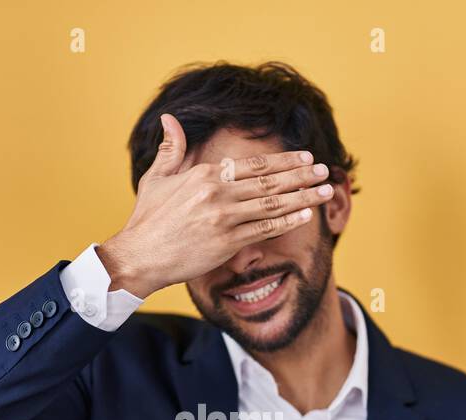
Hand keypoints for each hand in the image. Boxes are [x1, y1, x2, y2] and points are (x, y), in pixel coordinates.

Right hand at [96, 113, 333, 297]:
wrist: (139, 256)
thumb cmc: (148, 219)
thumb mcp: (157, 178)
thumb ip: (171, 148)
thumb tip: (169, 118)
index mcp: (205, 174)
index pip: (254, 164)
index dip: (284, 160)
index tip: (305, 158)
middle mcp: (218, 193)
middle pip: (270, 180)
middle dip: (302, 175)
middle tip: (325, 170)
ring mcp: (224, 218)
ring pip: (273, 203)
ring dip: (303, 196)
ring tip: (326, 190)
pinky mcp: (227, 242)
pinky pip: (265, 228)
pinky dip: (288, 220)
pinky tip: (306, 214)